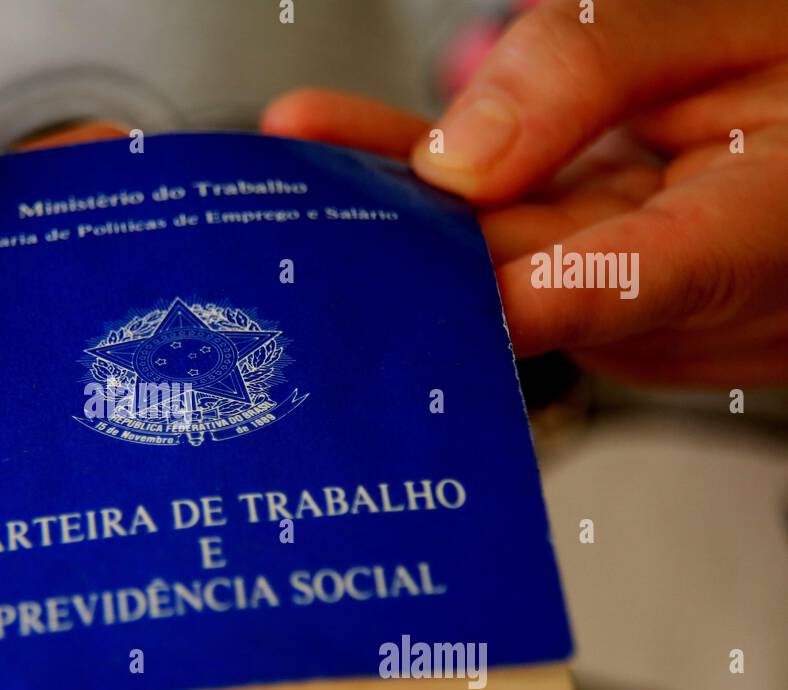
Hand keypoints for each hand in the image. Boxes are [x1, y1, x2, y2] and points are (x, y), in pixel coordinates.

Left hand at [264, 0, 787, 386]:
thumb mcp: (730, 19)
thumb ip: (595, 70)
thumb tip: (459, 158)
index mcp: (765, 227)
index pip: (652, 276)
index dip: (553, 302)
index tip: (474, 309)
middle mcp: (702, 297)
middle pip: (536, 275)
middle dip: (414, 245)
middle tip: (307, 215)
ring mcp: (644, 309)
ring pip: (504, 260)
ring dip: (403, 210)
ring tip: (300, 160)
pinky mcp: (602, 295)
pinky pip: (508, 248)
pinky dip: (436, 199)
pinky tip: (344, 154)